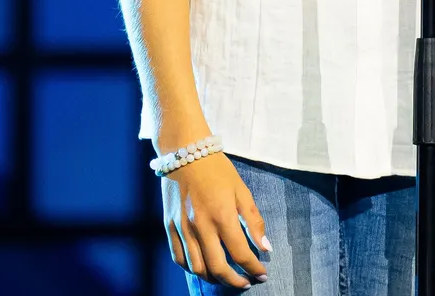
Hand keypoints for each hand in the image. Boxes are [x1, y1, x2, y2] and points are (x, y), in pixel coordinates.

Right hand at [162, 153, 268, 288]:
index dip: (254, 269)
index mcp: (222, 215)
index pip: (241, 254)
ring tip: (226, 276)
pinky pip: (179, 257)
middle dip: (234, 281)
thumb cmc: (217, 169)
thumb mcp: (241, 190)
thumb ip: (254, 220)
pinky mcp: (169, 226)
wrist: (184, 151)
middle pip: (217, 268)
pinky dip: (192, 268)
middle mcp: (200, 226)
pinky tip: (203, 267)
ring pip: (196, 267)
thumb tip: (265, 247)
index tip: (262, 275)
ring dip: (213, 278)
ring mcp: (182, 228)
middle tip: (246, 283)